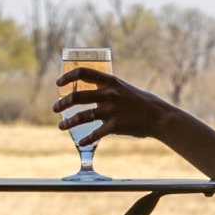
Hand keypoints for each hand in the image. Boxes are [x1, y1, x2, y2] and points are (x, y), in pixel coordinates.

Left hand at [53, 69, 174, 145]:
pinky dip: (85, 139)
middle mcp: (109, 94)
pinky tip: (80, 142)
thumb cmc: (143, 103)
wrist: (160, 116)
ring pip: (82, 117)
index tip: (58, 83)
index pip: (83, 72)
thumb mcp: (125, 88)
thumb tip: (93, 93)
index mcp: (111, 81)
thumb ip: (109, 89)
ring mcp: (111, 110)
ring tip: (61, 126)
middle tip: (55, 108)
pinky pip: (95, 134)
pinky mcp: (115, 125)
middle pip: (77, 97)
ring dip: (68, 122)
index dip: (68, 76)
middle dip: (62, 103)